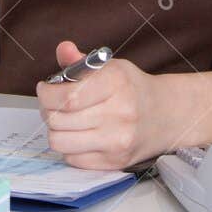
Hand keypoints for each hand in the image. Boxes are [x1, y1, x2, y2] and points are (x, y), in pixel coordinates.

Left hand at [35, 41, 177, 169]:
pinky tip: (81, 135)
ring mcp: (117, 141)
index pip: (67, 97)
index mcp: (116, 82)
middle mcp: (119, 113)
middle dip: (48, 110)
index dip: (46, 94)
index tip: (45, 89)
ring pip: (60, 142)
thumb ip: (81, 61)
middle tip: (53, 105)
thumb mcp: (111, 67)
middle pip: (58, 120)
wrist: (166, 115)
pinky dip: (70, 147)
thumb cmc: (132, 89)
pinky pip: (72, 159)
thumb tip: (63, 49)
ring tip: (65, 121)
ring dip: (56, 131)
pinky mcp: (115, 162)